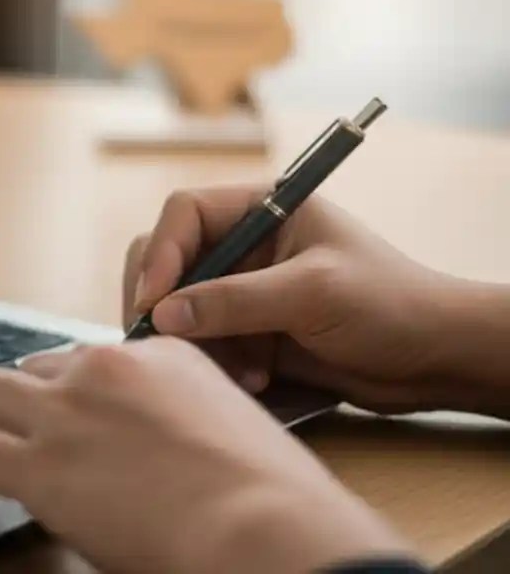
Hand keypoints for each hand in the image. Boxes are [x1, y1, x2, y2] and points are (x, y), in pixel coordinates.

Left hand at [0, 339, 411, 573]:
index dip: (62, 388)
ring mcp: (65, 413)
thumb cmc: (267, 498)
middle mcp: (103, 371)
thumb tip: (148, 451)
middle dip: (7, 394)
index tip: (52, 406)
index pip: (85, 360)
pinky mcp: (36, 464)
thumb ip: (177, 422)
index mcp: (157, 357)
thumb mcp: (228, 431)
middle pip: (29, 368)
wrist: (264, 526)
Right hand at [125, 186, 509, 417]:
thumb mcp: (311, 293)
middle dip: (163, 301)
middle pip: (170, 258)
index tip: (153, 302)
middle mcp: (246, 242)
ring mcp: (245, 287)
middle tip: (158, 341)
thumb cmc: (389, 305)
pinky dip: (217, 361)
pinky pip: (206, 340)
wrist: (435, 359)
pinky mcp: (250, 329)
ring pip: (181, 305)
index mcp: (264, 208)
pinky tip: (254, 379)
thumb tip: (163, 313)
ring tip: (236, 370)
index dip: (161, 253)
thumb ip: (234, 300)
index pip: (184, 213)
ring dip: (195, 340)